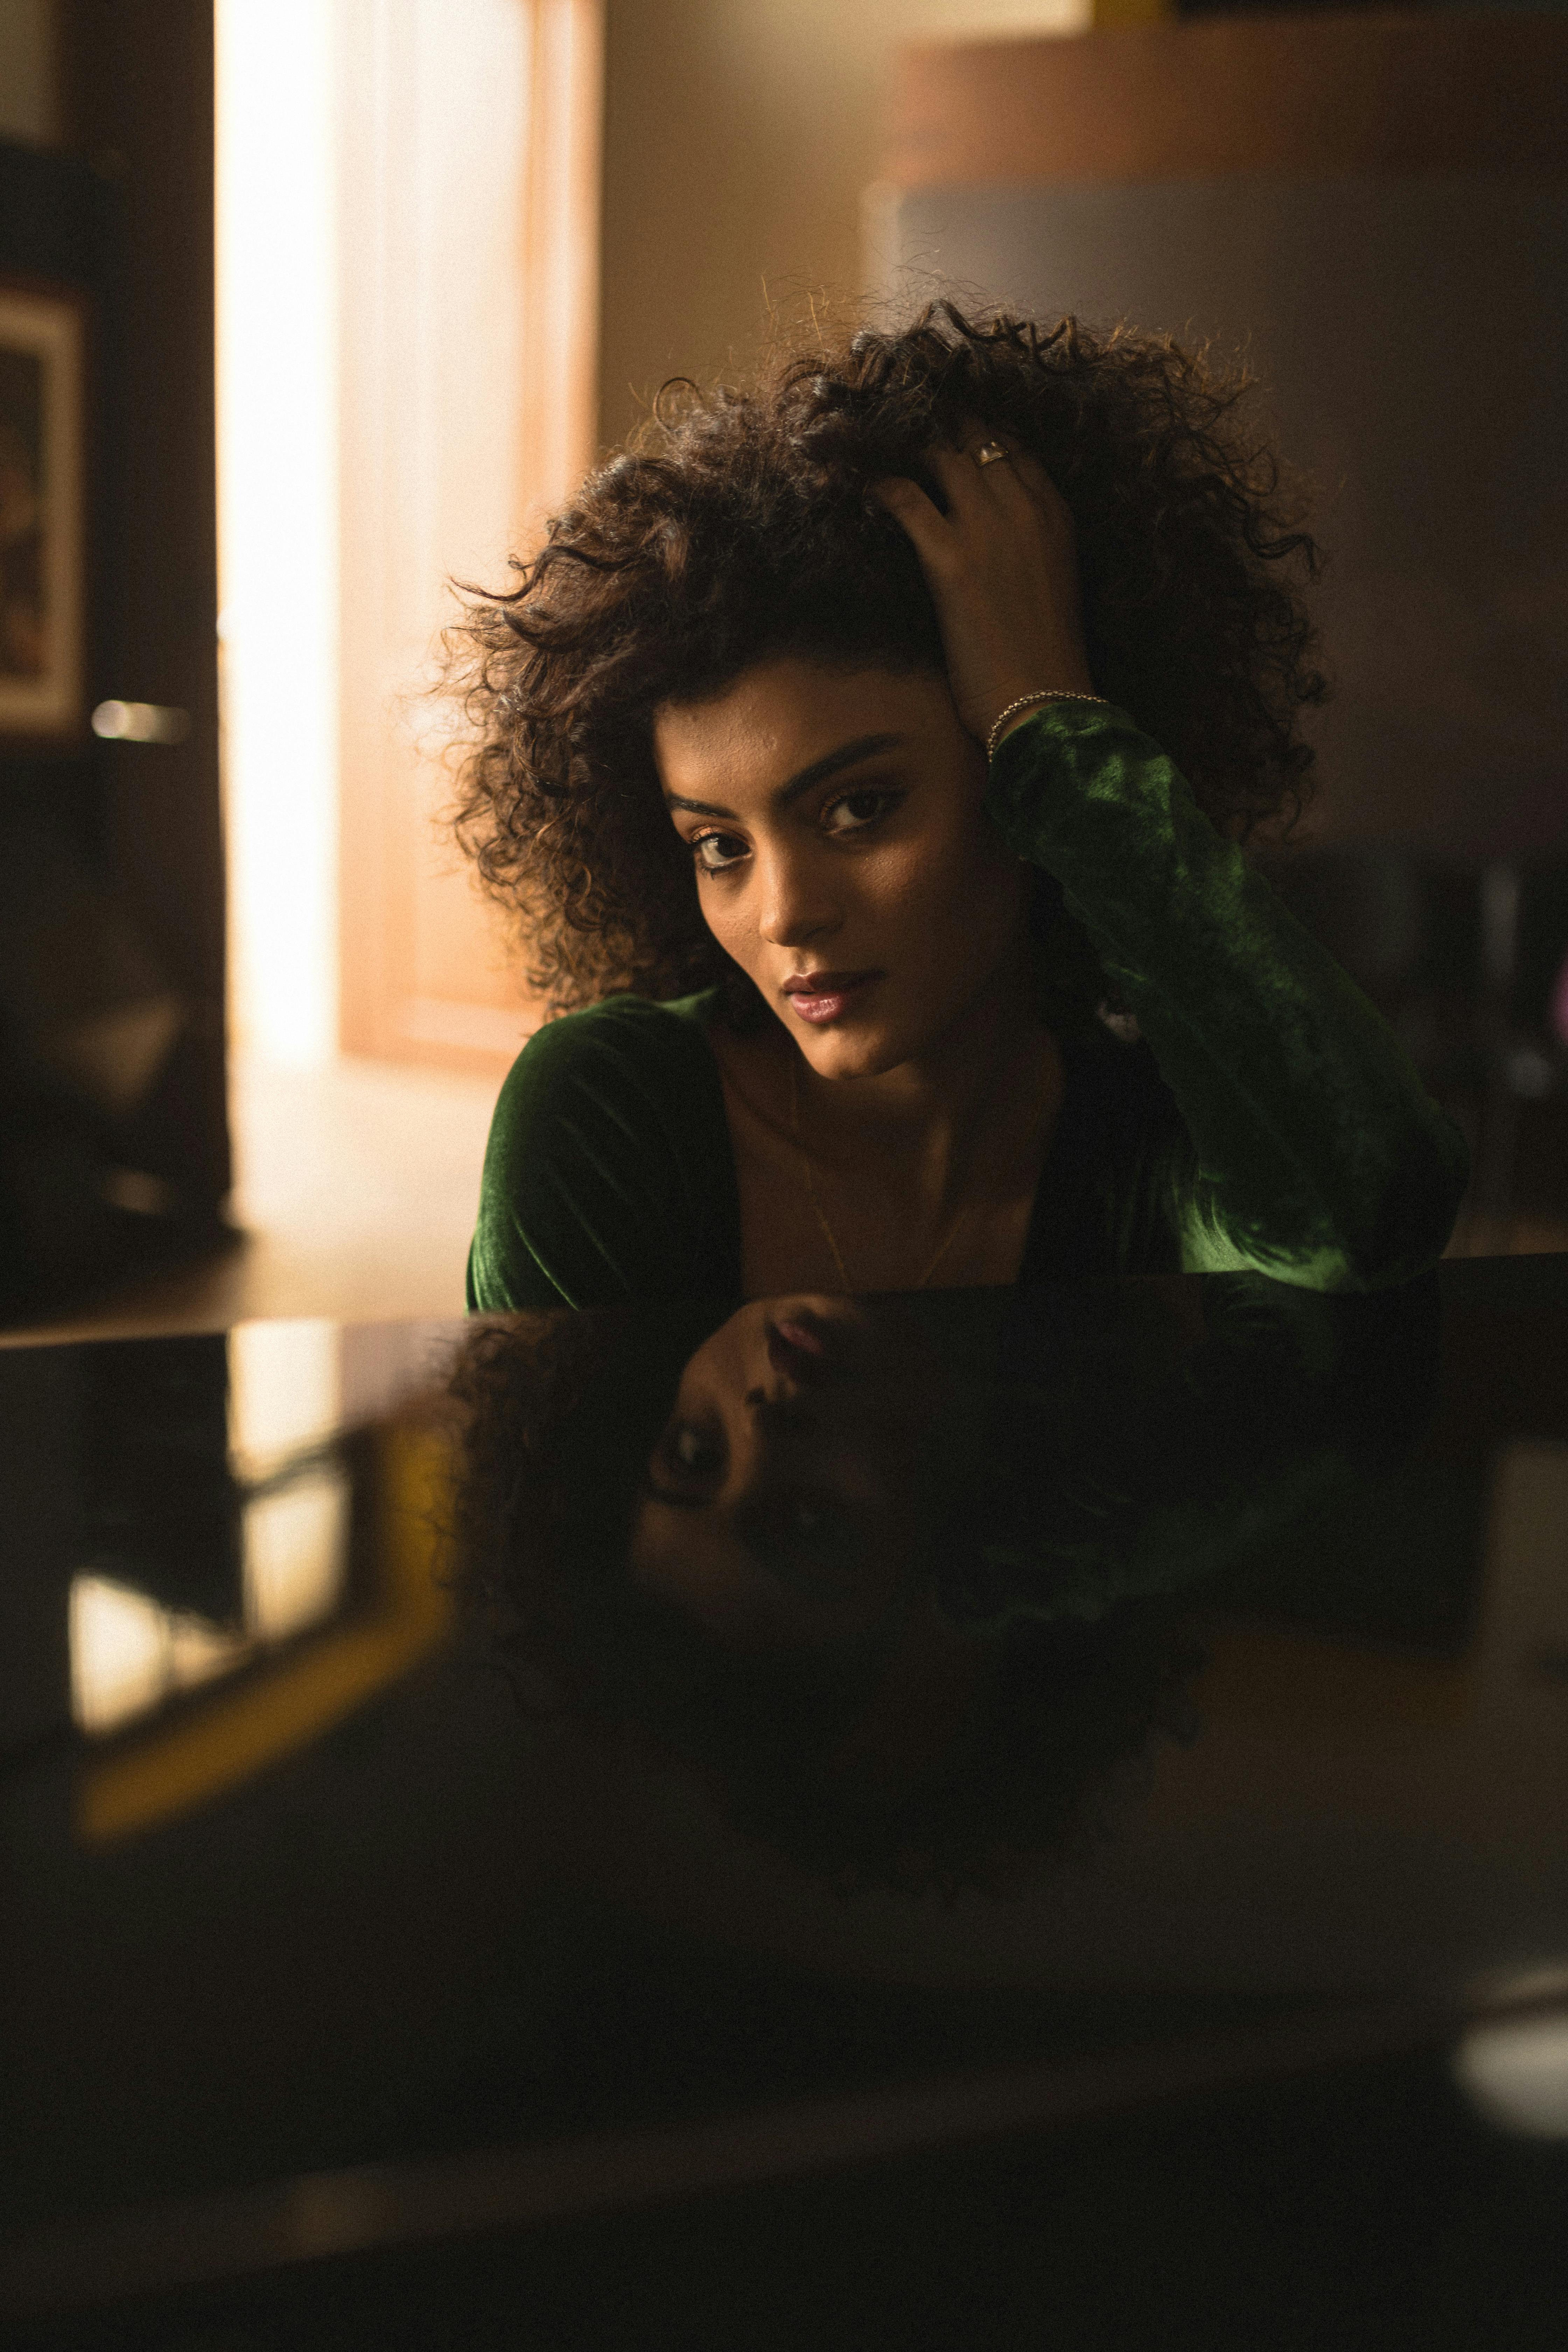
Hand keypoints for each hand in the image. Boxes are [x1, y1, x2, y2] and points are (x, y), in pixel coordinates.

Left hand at [874, 440, 1094, 749]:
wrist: (1042, 699)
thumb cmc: (1045, 654)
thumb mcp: (1052, 578)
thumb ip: (1030, 541)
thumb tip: (995, 530)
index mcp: (1055, 515)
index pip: (1016, 448)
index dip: (980, 434)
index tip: (953, 432)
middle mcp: (1024, 509)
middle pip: (978, 440)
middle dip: (943, 427)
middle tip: (910, 425)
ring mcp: (987, 529)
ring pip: (943, 457)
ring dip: (911, 448)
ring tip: (884, 448)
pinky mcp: (949, 558)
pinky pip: (906, 498)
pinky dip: (881, 487)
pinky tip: (866, 488)